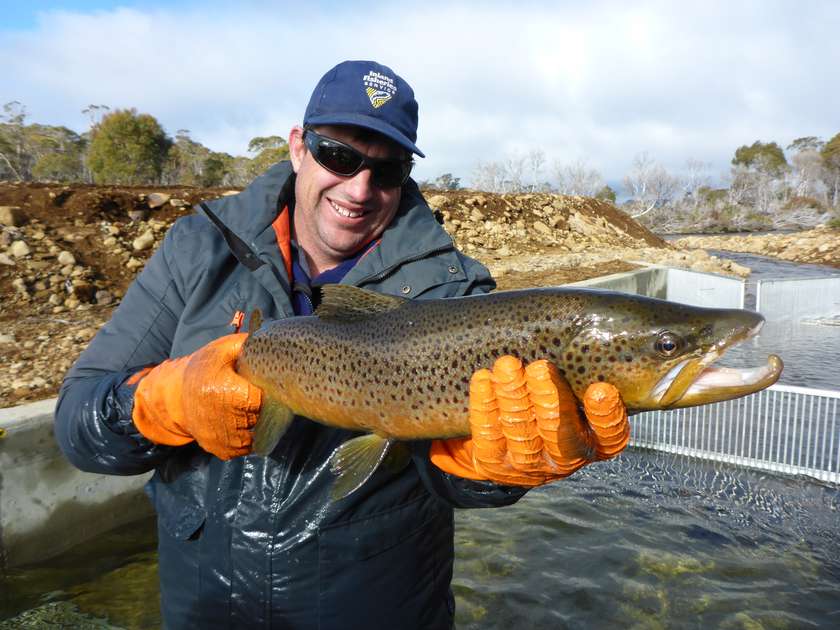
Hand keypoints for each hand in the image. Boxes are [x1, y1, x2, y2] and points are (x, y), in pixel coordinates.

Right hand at [130, 334, 262, 459]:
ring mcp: (224, 438)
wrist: (175, 397)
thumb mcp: (221, 350)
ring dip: (258, 423)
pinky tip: (242, 421)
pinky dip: (249, 436)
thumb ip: (246, 344)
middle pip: (263, 417)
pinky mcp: (223, 450)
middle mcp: (226, 419)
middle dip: (265, 407)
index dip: (268, 391)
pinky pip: (248, 447)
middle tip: (256, 395)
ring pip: (258, 434)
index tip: (263, 384)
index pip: (264, 398)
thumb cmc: (203, 370)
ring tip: (248, 408)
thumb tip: (269, 340)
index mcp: (228, 392)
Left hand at [430, 356, 628, 485]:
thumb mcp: (572, 395)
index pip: (609, 435)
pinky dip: (485, 404)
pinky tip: (483, 379)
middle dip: (549, 399)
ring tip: (506, 366)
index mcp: (594, 442)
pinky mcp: (496, 463)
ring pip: (522, 432)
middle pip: (560, 433)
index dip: (605, 414)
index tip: (600, 388)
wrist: (505, 445)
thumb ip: (578, 378)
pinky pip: (489, 433)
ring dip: (513, 395)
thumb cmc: (549, 405)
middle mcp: (565, 458)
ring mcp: (529, 464)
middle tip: (540, 368)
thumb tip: (576, 339)